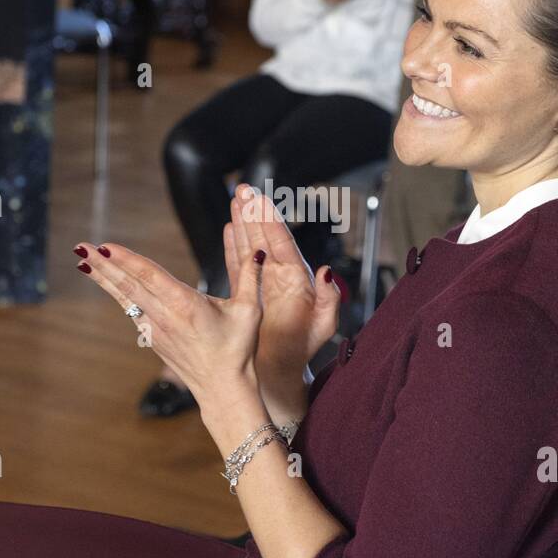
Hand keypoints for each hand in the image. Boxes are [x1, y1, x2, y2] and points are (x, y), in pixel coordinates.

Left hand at [74, 241, 264, 409]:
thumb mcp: (250, 311)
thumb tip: (260, 250)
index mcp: (185, 305)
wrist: (223, 388)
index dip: (126, 259)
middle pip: (128, 285)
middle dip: (103, 264)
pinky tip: (105, 280)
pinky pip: (130, 309)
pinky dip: (116, 292)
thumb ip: (251, 276)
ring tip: (83, 259)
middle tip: (80, 247)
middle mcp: (164, 316)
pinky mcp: (152, 336)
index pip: (150, 276)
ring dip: (103, 277)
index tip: (106, 246)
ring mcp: (155, 328)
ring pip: (124, 297)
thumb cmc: (239, 349)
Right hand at [225, 183, 339, 419]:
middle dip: (254, 212)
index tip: (261, 199)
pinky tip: (228, 228)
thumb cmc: (304, 350)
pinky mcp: (248, 291)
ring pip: (250, 244)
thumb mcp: (324, 326)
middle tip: (243, 188)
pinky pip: (238, 262)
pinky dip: (232, 245)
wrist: (281, 370)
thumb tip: (328, 271)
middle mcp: (280, 275)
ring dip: (242, 222)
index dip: (270, 220)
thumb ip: (330, 299)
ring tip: (235, 199)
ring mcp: (264, 281)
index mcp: (297, 278)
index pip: (282, 243)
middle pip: (264, 236)